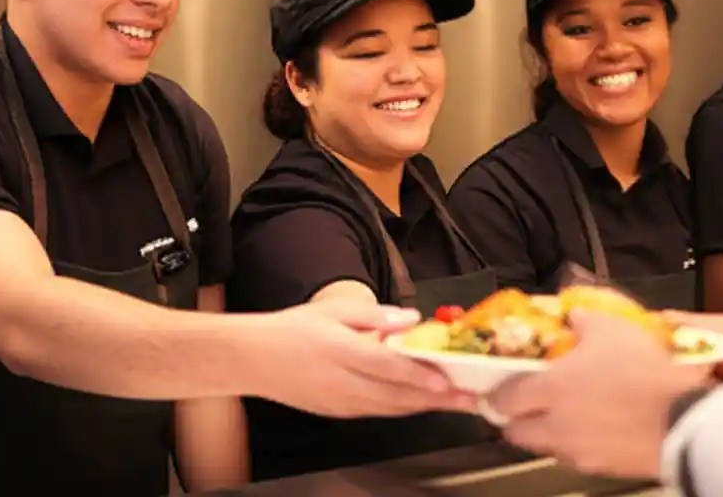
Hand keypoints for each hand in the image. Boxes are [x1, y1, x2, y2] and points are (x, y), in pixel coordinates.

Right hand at [246, 300, 473, 417]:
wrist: (252, 360)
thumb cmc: (292, 329)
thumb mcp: (331, 311)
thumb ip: (373, 316)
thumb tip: (411, 319)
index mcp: (340, 351)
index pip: (387, 367)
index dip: (420, 376)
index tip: (449, 380)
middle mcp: (342, 382)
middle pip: (397, 395)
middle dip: (437, 399)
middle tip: (471, 399)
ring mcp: (340, 403)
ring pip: (390, 409)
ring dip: (424, 407)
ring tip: (456, 403)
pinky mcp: (337, 412)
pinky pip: (377, 412)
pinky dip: (403, 409)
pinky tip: (422, 403)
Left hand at [484, 310, 710, 478]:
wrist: (685, 419)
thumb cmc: (645, 371)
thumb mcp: (614, 328)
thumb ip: (584, 320)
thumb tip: (573, 315)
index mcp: (551, 389)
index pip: (503, 401)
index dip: (495, 397)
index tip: (497, 391)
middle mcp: (556, 425)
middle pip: (516, 434)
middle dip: (515, 421)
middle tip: (526, 407)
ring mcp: (578, 451)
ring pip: (546, 447)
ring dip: (547, 434)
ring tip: (564, 416)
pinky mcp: (602, 468)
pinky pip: (578, 458)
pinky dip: (579, 445)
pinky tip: (596, 430)